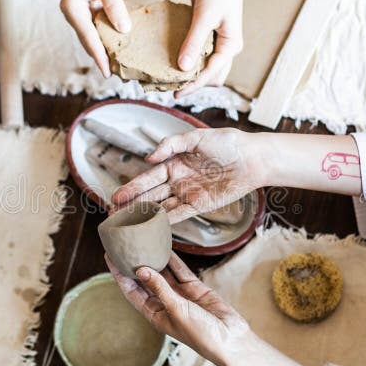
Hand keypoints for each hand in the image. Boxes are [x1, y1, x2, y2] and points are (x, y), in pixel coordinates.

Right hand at [60, 0, 131, 76]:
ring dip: (106, 50)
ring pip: (94, 37)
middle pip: (89, 42)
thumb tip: (124, 29)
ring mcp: (81, 14)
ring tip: (120, 66)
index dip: (98, 56)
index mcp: (72, 9)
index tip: (107, 72)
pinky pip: (100, 29)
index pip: (88, 37)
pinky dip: (109, 38)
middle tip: (117, 76)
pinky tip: (122, 46)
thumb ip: (113, 4)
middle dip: (102, 58)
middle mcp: (74, 14)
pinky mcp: (90, 12)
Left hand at [107, 252, 249, 365]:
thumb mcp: (177, 310)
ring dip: (154, 258)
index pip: (131, 291)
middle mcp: (164, 303)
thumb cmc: (201, 334)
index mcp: (154, 314)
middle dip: (134, 263)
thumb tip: (140, 270)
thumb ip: (160, 288)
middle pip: (144, 280)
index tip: (109, 257)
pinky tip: (165, 245)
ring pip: (163, 272)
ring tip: (142, 240)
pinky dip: (173, 258)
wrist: (231, 339)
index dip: (119, 275)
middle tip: (124, 243)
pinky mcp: (195, 288)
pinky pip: (180, 270)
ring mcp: (180, 295)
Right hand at [112, 128, 265, 223]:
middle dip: (132, 204)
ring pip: (161, 207)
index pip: (148, 178)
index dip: (132, 188)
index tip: (117, 197)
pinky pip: (178, 215)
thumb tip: (148, 158)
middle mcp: (178, 180)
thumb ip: (171, 144)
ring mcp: (188, 194)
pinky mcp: (200, 206)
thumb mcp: (196, 137)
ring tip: (127, 224)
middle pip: (150, 194)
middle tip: (114, 214)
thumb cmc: (227, 143)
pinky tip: (150, 228)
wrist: (252, 159)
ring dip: (144, 215)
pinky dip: (164, 222)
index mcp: (174, 163)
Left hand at [176, 0, 247, 97]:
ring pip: (204, 66)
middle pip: (210, 76)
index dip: (193, 85)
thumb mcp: (205, 17)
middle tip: (170, 90)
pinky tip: (172, 61)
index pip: (210, 73)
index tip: (176, 93)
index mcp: (230, 47)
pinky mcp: (207, 34)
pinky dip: (188, 59)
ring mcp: (217, 42)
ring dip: (190, 74)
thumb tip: (183, 68)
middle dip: (193, 84)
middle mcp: (225, 48)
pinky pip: (198, 53)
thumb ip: (193, 42)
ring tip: (170, 79)